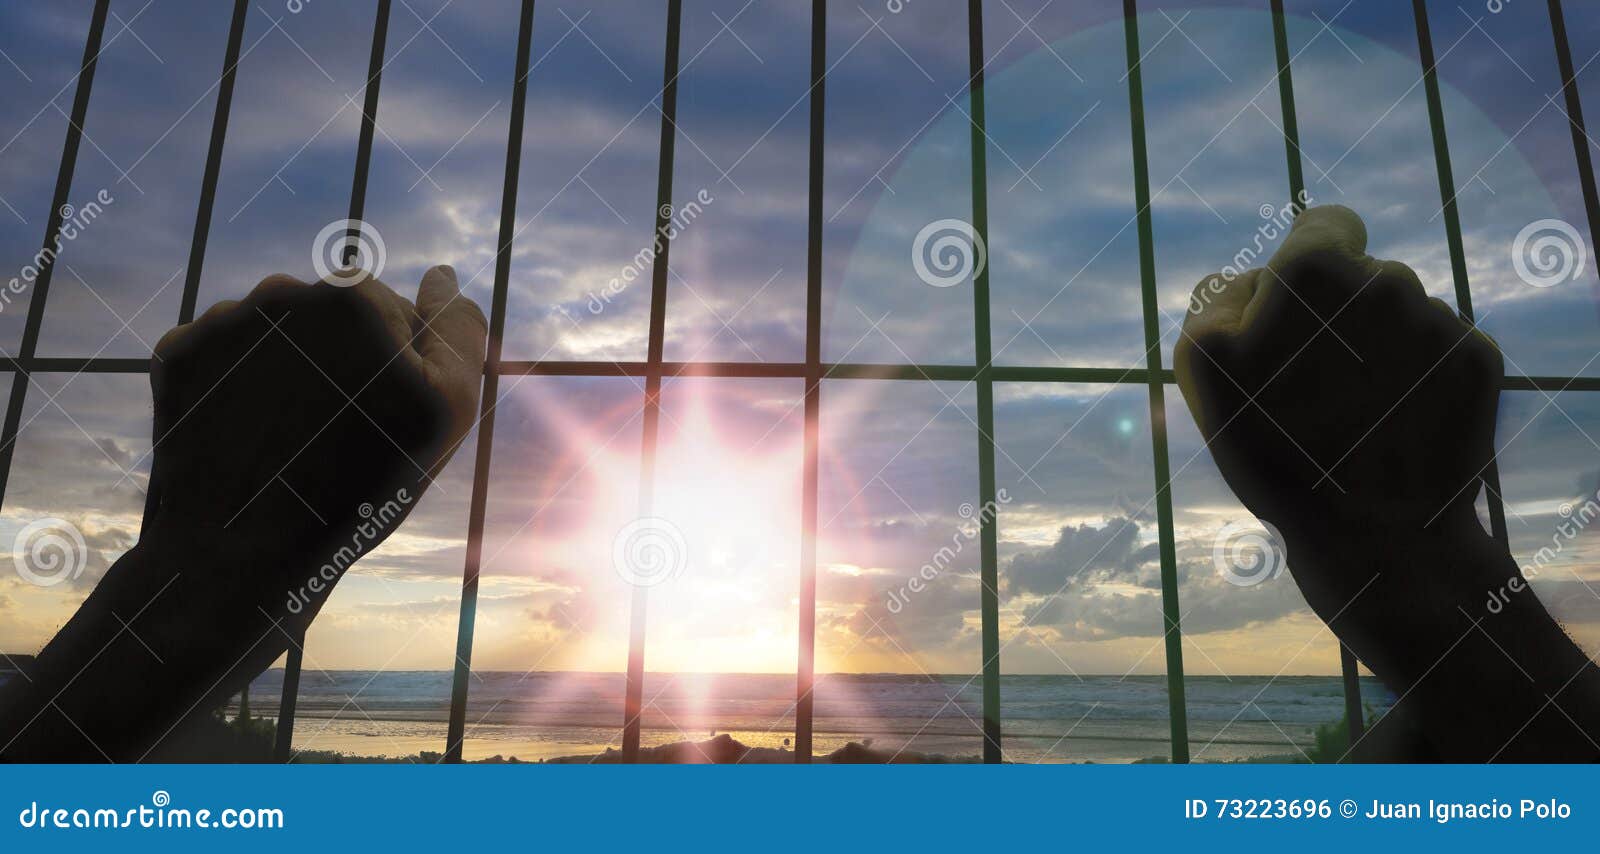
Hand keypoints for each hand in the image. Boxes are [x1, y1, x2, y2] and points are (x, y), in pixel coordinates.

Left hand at [0, 266, 484, 760]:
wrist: (238, 554)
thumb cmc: (359, 488)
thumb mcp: (443, 411)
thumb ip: (457, 332)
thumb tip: (442, 274)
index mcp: (357, 295)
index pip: (400, 314)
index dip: (402, 370)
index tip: (385, 420)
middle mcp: (285, 291)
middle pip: (334, 316)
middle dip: (343, 360)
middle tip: (340, 435)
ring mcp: (223, 320)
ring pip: (278, 332)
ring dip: (290, 369)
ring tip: (291, 439)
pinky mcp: (177, 353)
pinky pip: (223, 356)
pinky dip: (236, 387)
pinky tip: (247, 435)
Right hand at [1174, 206, 1502, 631]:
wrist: (1376, 535)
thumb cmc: (1275, 451)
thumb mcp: (1203, 366)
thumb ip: (1221, 298)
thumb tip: (1258, 280)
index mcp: (1317, 270)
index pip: (1322, 224)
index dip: (1302, 266)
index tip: (1292, 316)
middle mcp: (1390, 278)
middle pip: (1362, 277)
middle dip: (1339, 315)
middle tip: (1313, 386)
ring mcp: (1442, 320)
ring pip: (1402, 317)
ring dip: (1379, 349)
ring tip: (1356, 415)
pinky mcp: (1481, 361)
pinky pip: (1439, 353)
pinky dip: (1419, 380)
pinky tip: (1396, 426)